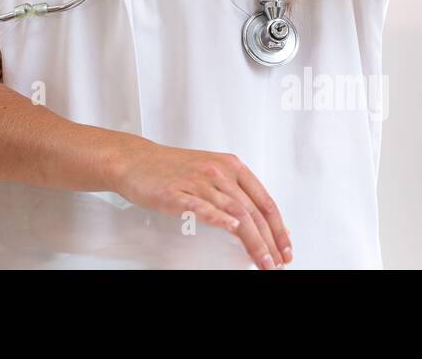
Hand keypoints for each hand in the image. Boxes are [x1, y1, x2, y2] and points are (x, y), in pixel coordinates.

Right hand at [111, 141, 291, 269]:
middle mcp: (218, 172)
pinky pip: (202, 206)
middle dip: (270, 240)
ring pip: (235, 213)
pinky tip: (232, 229)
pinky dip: (220, 218)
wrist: (135, 160)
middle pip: (253, 211)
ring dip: (253, 240)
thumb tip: (262, 221)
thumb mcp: (210, 173)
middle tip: (278, 262)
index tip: (286, 247)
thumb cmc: (171, 168)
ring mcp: (198, 182)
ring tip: (263, 260)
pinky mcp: (177, 192)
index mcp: (230, 166)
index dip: (279, 227)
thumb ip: (235, 192)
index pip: (264, 200)